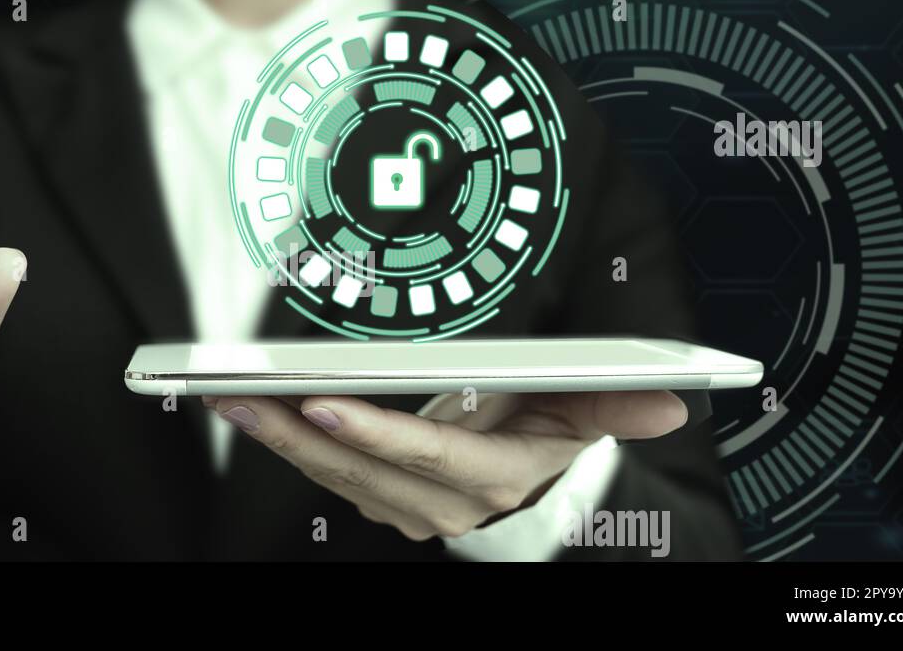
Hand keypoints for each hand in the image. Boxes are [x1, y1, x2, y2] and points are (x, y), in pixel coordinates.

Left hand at [206, 391, 687, 539]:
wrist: (538, 488)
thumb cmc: (552, 435)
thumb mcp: (585, 414)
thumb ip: (616, 406)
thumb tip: (669, 402)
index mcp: (494, 475)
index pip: (426, 455)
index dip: (375, 433)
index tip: (324, 405)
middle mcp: (447, 503)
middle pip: (362, 470)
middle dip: (297, 434)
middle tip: (244, 393)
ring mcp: (411, 509)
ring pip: (336, 478)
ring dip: (280, 442)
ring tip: (234, 398)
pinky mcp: (387, 502)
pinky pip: (331, 479)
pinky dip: (293, 450)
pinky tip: (259, 416)